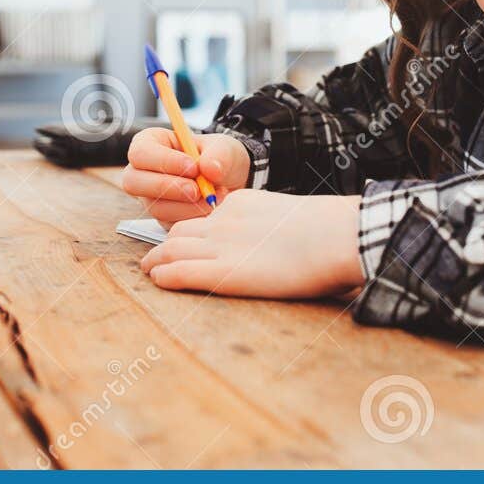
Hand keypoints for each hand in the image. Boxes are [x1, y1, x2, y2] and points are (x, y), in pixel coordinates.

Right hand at [121, 128, 251, 224]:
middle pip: (133, 182)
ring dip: (185, 205)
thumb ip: (219, 154)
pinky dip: (192, 217)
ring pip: (154, 206)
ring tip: (212, 197)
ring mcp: (149, 197)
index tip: (194, 167)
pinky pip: (169, 223)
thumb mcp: (225, 148)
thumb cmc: (218, 158)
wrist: (230, 183)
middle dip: (168, 187)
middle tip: (197, 190)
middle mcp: (142, 171)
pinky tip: (210, 208)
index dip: (164, 161)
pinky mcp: (162, 217)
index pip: (141, 152)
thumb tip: (209, 168)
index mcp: (150, 144)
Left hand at [140, 190, 364, 298]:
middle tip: (155, 259)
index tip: (188, 244)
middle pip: (181, 231)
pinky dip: (165, 276)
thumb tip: (288, 244)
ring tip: (149, 271)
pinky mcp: (223, 272)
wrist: (334, 236)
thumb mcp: (292, 215)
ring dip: (157, 261)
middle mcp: (224, 221)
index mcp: (241, 203)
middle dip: (166, 246)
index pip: (206, 218)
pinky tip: (157, 280)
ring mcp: (221, 246)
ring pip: (172, 249)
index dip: (193, 234)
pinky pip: (180, 271)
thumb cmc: (329, 230)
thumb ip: (276, 227)